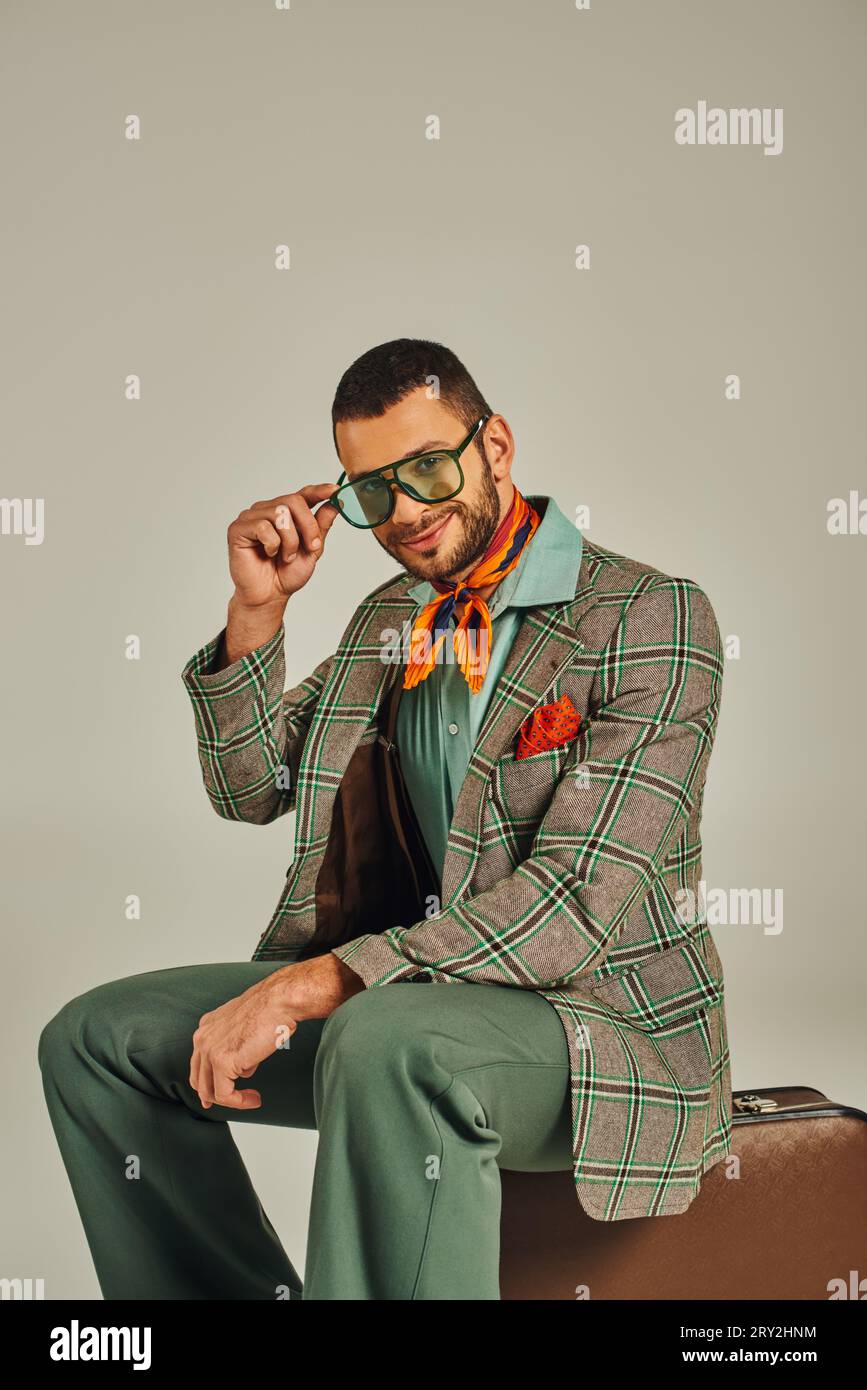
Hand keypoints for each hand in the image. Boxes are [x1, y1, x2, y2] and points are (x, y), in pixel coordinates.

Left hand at [188, 953, 363, 1110]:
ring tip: (252, 1099)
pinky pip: (225, 1094)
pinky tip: (254, 1098)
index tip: (226, 1093)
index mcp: (206, 1027)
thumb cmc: (270, 1010)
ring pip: (210, 1091)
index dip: (209, 1082)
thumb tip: (243, 1068)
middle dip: (217, 1096)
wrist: (279, 1001)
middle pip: (199, 1080)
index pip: (199, 1064)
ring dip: (232, 1101)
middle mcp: (202, 1038)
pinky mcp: (222, 1061)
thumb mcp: (244, 1027)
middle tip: (237, 1101)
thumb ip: (236, 1046)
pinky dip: (239, 1102)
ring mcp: (209, 1050)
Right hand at [227, 484, 340, 608]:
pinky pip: (262, 526)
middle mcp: (268, 510)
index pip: (303, 494)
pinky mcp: (238, 528)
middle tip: (311, 547)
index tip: (334, 490)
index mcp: (286, 513)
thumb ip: (321, 527)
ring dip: (290, 540)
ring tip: (286, 556)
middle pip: (294, 500)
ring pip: (279, 513)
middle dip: (308, 526)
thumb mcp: (312, 550)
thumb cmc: (286, 574)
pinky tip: (268, 553)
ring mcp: (251, 517)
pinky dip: (272, 544)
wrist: (269, 595)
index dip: (319, 491)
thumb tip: (334, 504)